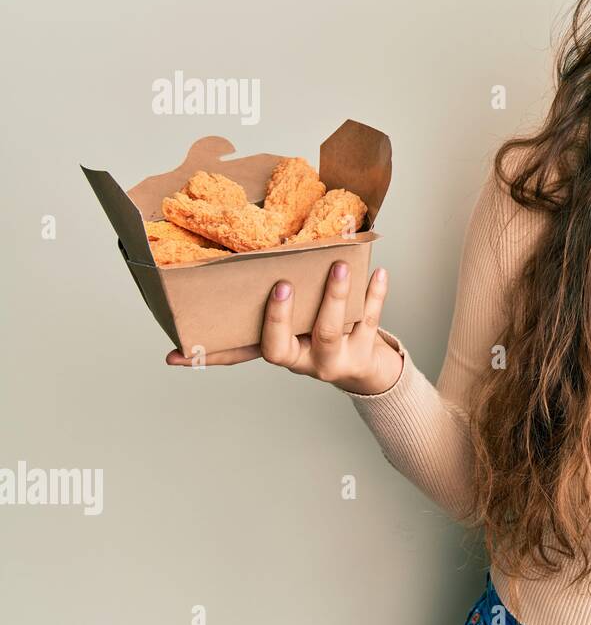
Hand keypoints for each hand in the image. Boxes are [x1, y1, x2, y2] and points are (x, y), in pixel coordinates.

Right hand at [164, 261, 402, 395]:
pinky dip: (375, 295)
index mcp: (278, 349)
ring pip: (329, 331)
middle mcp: (300, 360)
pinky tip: (378, 272)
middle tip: (281, 284)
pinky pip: (369, 321)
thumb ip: (277, 300)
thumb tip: (253, 254)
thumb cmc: (323, 334)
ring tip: (339, 267)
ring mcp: (332, 359)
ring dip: (333, 298)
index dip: (207, 356)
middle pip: (281, 347)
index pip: (236, 354)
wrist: (368, 370)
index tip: (177, 354)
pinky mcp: (363, 352)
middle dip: (279, 317)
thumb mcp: (298, 323)